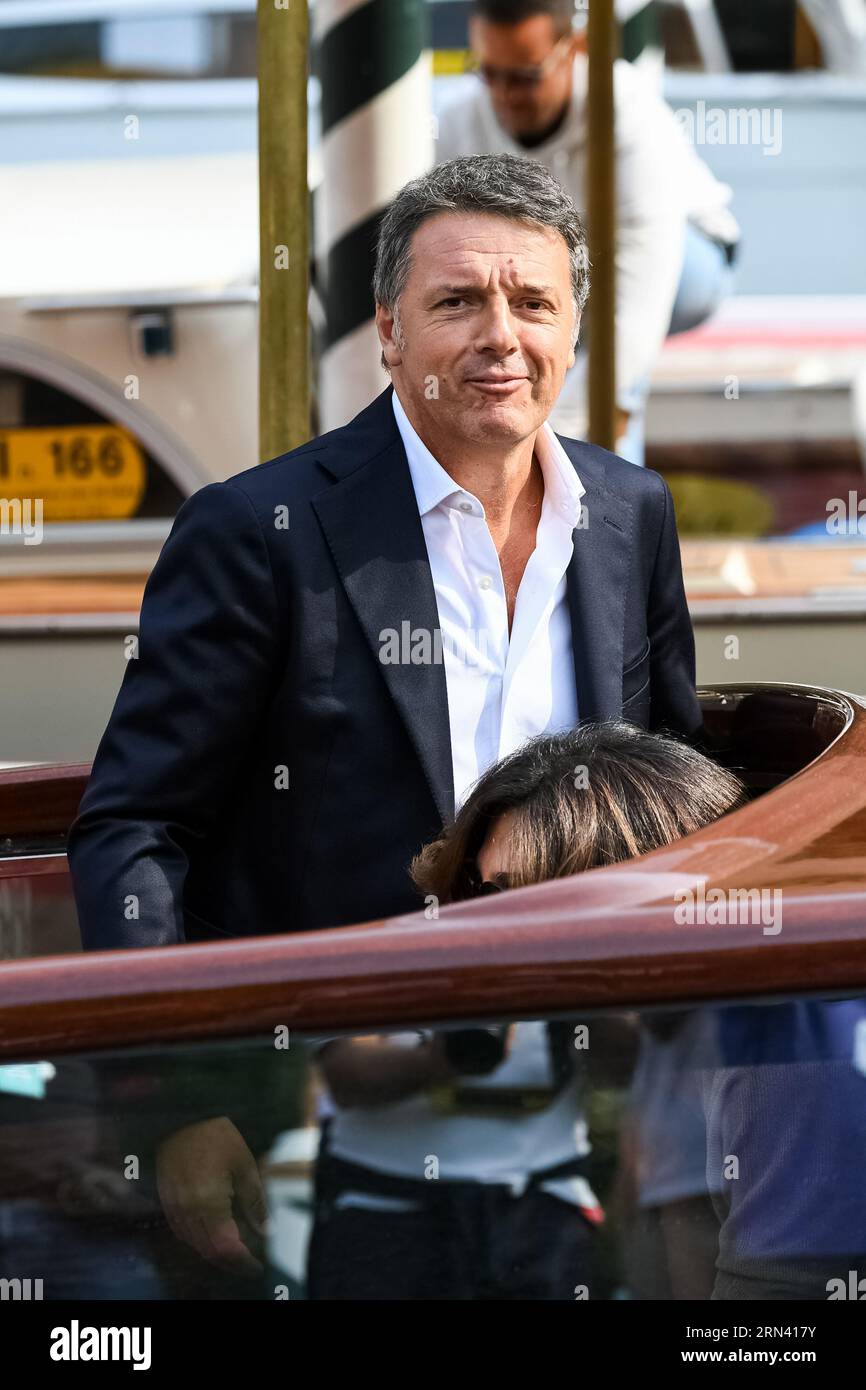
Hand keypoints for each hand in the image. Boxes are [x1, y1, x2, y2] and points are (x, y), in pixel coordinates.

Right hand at [156, 1117, 269, 1273]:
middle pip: (209, 1250)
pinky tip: (209, 1237)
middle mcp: (188, 1209)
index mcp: (209, 1201)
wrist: (184, 1115)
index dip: (241, 1262)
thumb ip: (255, 1202)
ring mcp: (174, 1205)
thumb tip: (267, 1231)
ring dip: (214, 1252)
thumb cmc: (218, 1136)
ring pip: (194, 1244)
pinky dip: (196, 1240)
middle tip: (248, 1264)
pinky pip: (180, 1230)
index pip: (226, 1248)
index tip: (256, 1267)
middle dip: (230, 1262)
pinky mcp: (166, 1199)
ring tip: (234, 1253)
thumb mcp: (244, 1165)